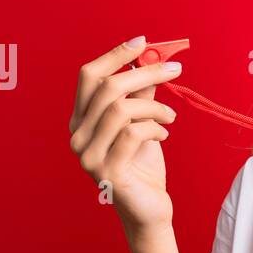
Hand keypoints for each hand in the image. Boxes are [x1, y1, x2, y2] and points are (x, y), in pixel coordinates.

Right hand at [69, 36, 182, 239]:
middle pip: (108, 88)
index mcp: (81, 120)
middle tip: (175, 70)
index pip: (89, 77)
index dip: (115, 56)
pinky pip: (133, 133)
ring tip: (170, 118)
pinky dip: (155, 129)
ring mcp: (88, 156)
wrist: (149, 210)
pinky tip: (163, 136)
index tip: (143, 43)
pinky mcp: (106, 171)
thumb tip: (151, 61)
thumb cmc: (144, 166)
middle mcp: (78, 136)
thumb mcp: (142, 123)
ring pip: (121, 109)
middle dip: (145, 73)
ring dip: (155, 107)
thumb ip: (141, 95)